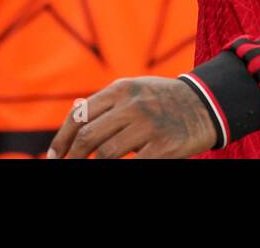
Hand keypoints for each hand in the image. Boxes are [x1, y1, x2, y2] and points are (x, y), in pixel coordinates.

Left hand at [47, 77, 217, 158]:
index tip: (54, 156)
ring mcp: (148, 125)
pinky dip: (121, 169)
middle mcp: (132, 104)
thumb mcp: (135, 90)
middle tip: (68, 166)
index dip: (61, 139)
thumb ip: (107, 102)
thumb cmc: (162, 100)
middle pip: (88, 137)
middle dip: (72, 157)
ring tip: (94, 167)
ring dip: (95, 165)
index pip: (79, 116)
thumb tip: (74, 117)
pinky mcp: (164, 146)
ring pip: (106, 154)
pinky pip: (134, 165)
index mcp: (121, 89)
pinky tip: (120, 169)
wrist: (205, 104)